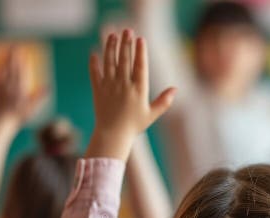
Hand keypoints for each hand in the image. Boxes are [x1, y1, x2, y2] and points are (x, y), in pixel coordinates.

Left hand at [0, 48, 46, 123]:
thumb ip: (39, 96)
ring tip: (10, 49)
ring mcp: (1, 87)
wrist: (0, 122)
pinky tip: (1, 60)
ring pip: (4, 70)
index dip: (23, 63)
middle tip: (17, 46)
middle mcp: (10, 88)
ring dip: (7, 58)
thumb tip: (49, 87)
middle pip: (13, 69)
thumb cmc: (18, 116)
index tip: (25, 54)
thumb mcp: (31, 108)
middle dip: (15, 57)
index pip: (22, 74)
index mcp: (20, 91)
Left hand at [87, 30, 175, 159]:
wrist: (112, 135)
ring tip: (112, 35)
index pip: (140, 66)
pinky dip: (94, 62)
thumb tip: (176, 89)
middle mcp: (123, 86)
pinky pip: (95, 73)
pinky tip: (95, 53)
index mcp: (138, 90)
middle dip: (126, 43)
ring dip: (110, 47)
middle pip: (124, 60)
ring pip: (109, 62)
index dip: (140, 51)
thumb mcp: (152, 114)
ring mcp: (109, 87)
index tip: (140, 39)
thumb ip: (164, 101)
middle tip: (127, 30)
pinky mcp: (98, 90)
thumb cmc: (134, 126)